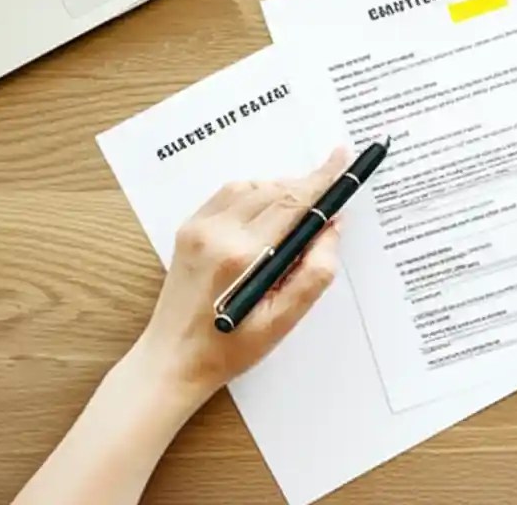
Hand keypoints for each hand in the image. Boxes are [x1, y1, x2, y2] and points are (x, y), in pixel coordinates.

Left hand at [126, 149, 348, 407]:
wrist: (173, 359)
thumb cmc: (231, 348)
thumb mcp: (284, 320)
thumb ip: (315, 272)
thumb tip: (332, 227)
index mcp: (243, 256)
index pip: (293, 203)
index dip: (322, 178)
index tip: (343, 157)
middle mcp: (217, 232)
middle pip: (275, 190)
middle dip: (306, 187)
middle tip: (331, 195)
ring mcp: (198, 228)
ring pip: (252, 187)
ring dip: (280, 191)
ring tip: (299, 215)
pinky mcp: (188, 229)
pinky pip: (228, 195)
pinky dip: (254, 194)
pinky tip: (266, 215)